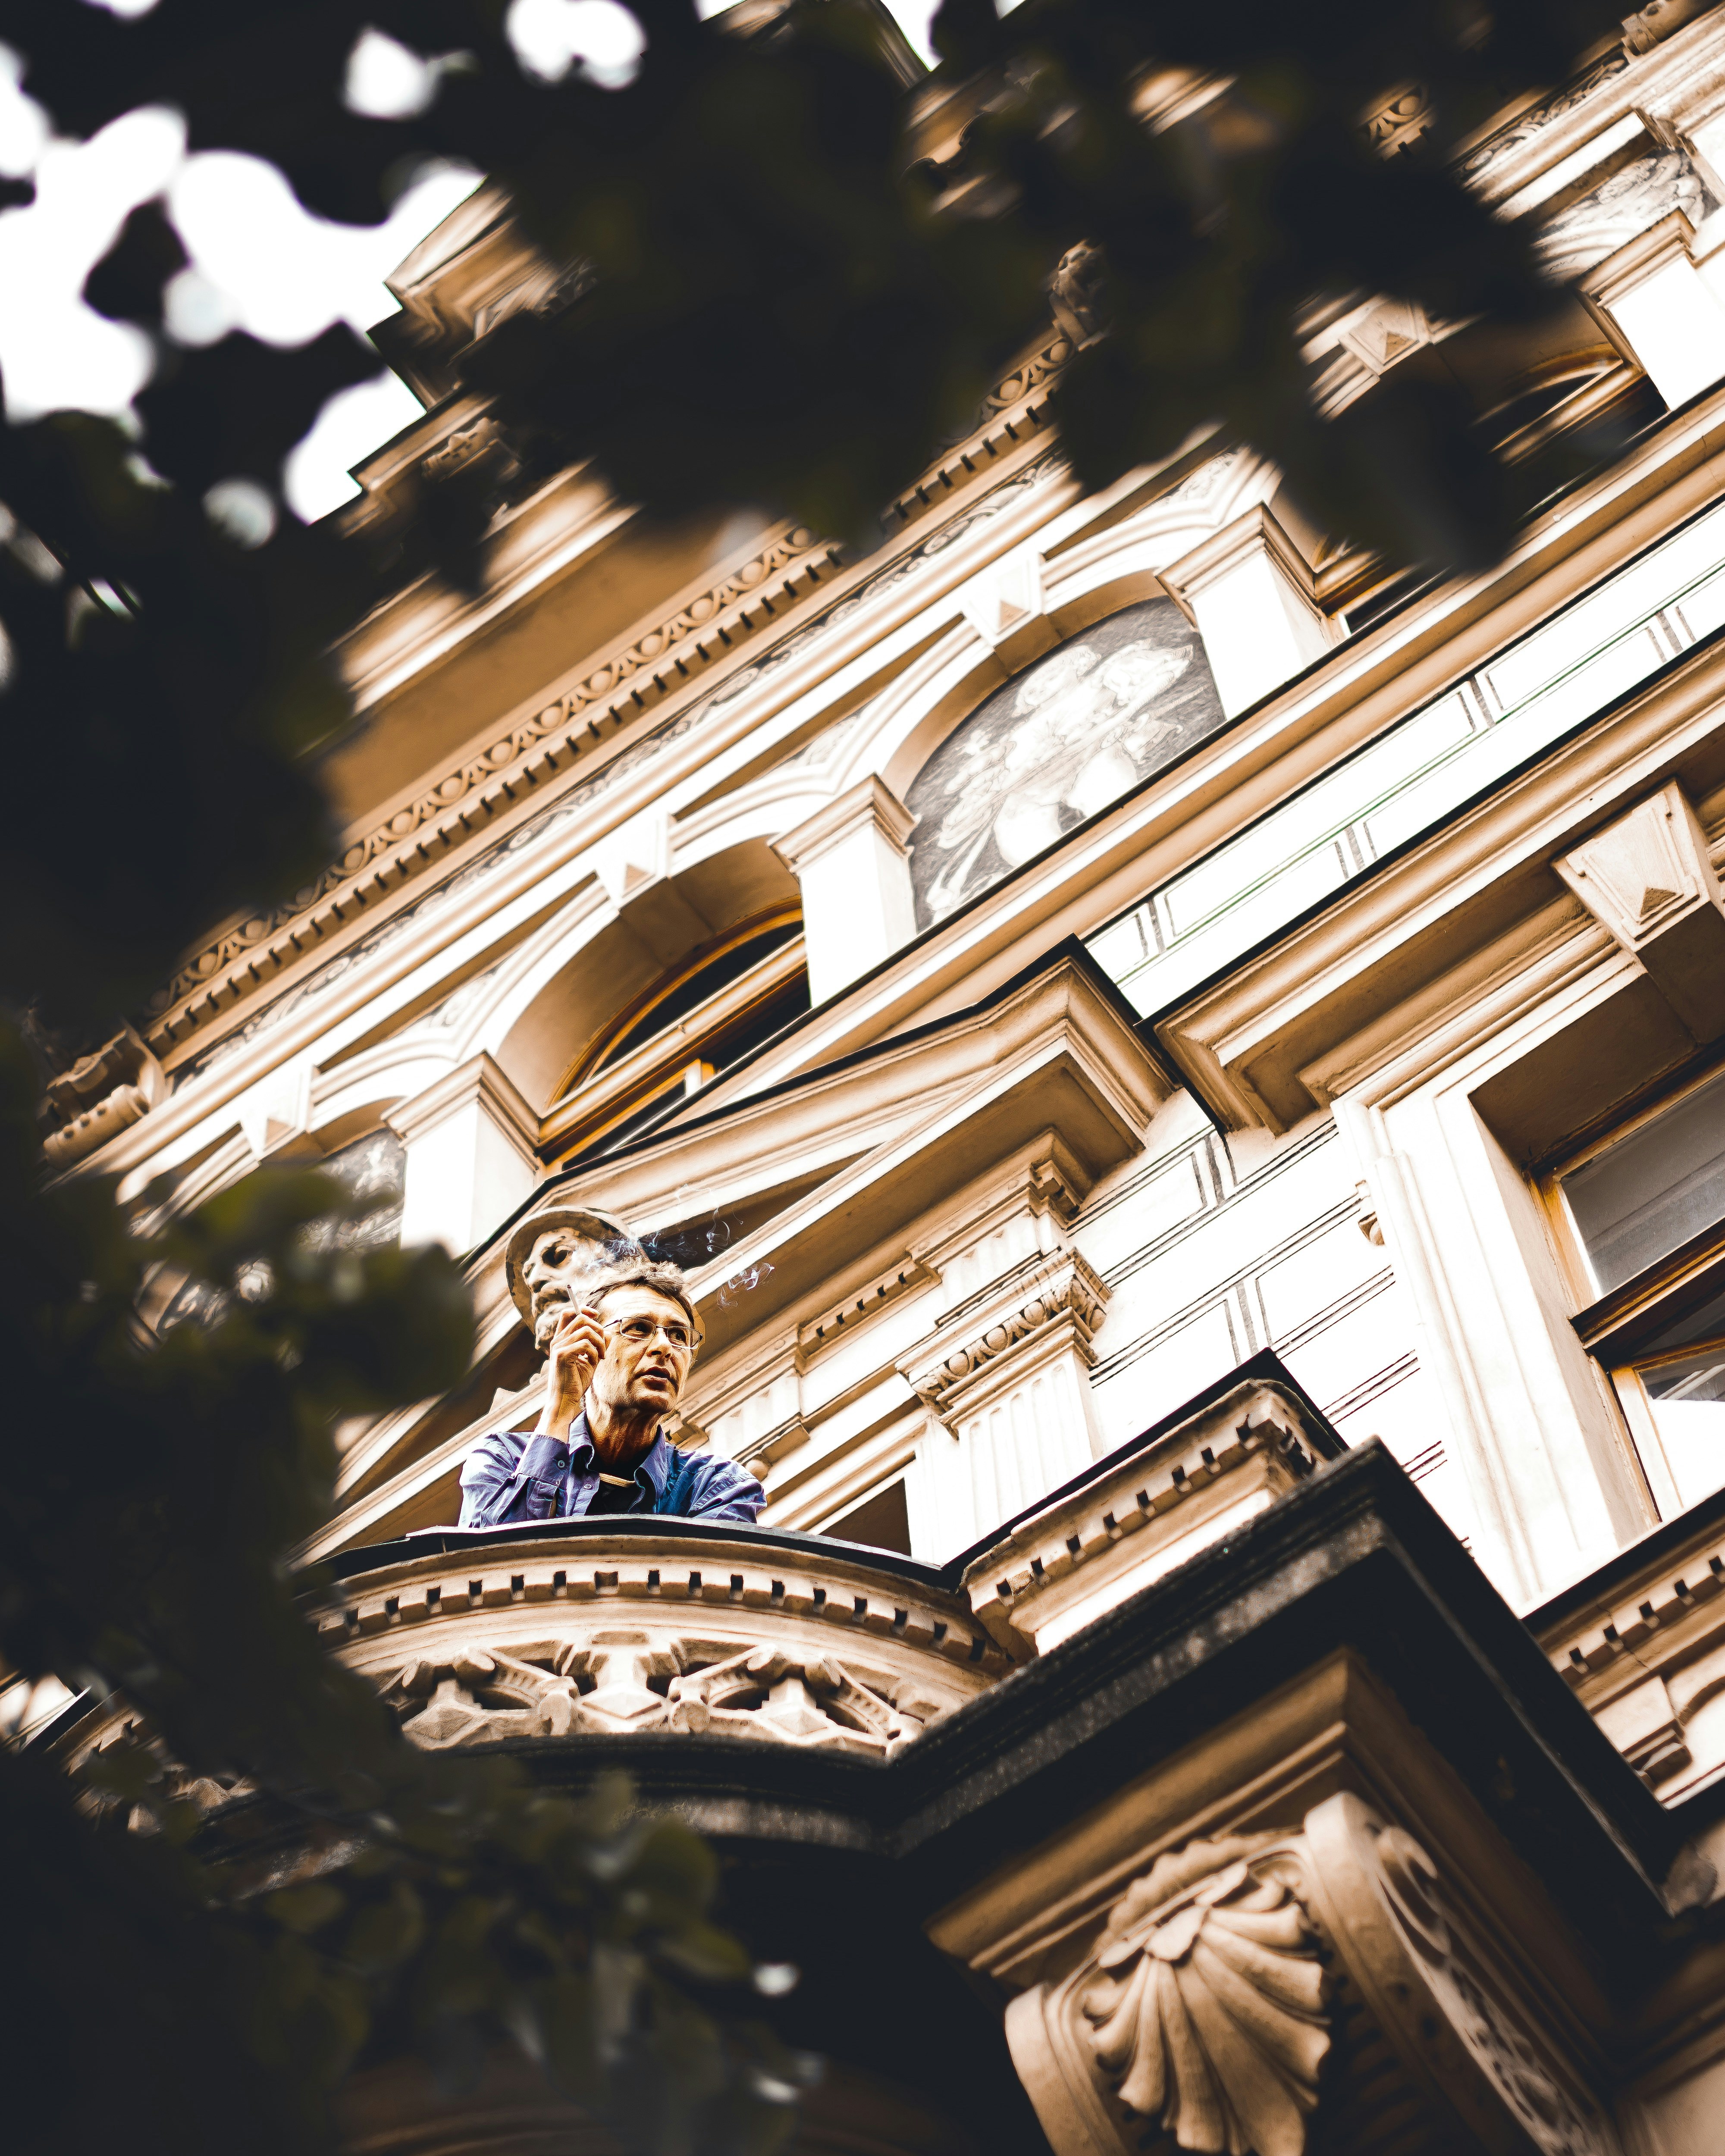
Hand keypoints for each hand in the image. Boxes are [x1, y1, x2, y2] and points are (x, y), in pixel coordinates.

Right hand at [536, 1306, 605, 1438]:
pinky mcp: (562, 1355)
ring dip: (599, 1342)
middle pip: (580, 1317)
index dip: (584, 1309)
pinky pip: (586, 1343)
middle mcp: (557, 1340)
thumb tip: (608, 1332)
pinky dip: (595, 1352)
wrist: (565, 1401)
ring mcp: (558, 1347)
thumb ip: (597, 1345)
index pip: (568, 1312)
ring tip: (600, 1357)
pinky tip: (594, 1363)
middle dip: (598, 1329)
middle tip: (603, 1346)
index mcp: (561, 1339)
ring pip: (586, 1329)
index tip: (597, 1316)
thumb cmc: (576, 1382)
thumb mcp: (590, 1359)